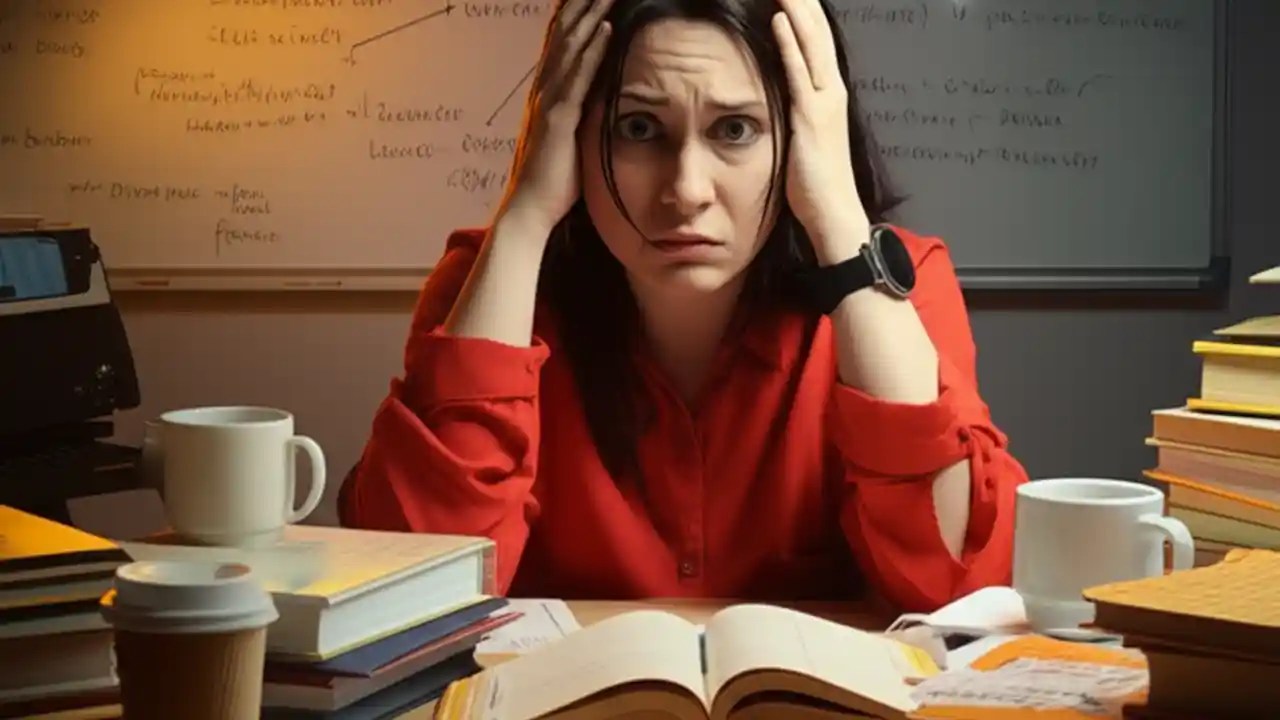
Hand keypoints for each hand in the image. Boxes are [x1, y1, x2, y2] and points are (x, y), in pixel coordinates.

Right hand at [498, 0, 614, 233]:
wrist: (531, 209)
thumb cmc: (553, 181)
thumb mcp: (572, 139)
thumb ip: (582, 116)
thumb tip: (602, 101)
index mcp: (548, 94)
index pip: (563, 44)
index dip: (576, 16)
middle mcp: (545, 90)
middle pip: (565, 35)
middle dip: (583, 5)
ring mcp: (550, 102)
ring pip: (571, 47)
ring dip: (591, 16)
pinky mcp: (559, 118)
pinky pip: (578, 78)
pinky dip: (593, 51)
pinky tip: (606, 29)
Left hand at [772, 0, 869, 264]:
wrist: (833, 213)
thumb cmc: (815, 183)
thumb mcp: (804, 138)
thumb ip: (795, 114)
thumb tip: (778, 101)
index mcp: (829, 94)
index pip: (817, 41)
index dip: (803, 13)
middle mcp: (831, 91)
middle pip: (818, 31)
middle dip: (802, 1)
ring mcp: (823, 102)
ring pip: (811, 42)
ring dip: (795, 9)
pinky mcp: (811, 118)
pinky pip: (799, 73)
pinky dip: (789, 44)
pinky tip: (777, 20)